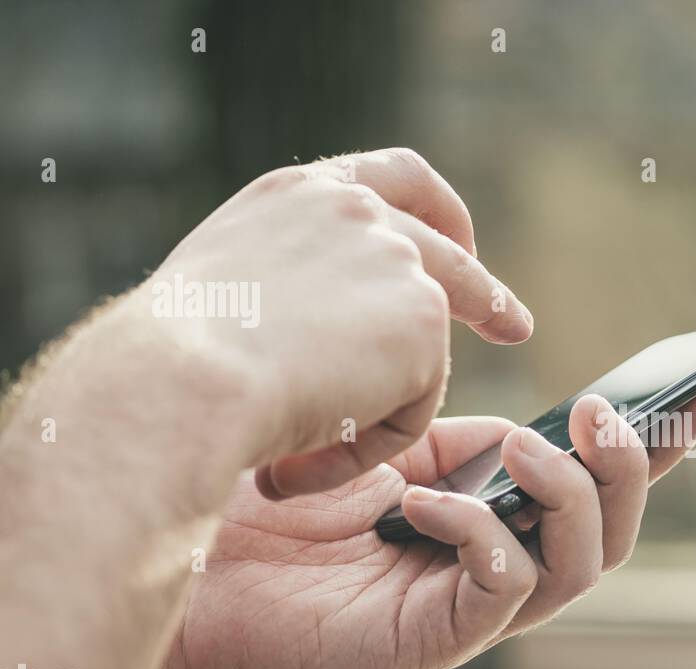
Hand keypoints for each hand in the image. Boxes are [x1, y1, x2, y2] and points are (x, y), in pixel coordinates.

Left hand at [134, 391, 695, 668]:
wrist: (199, 560)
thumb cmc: (290, 501)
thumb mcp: (399, 446)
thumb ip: (470, 437)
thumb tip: (542, 425)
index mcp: (504, 515)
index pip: (603, 485)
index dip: (660, 446)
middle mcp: (505, 563)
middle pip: (616, 532)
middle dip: (633, 469)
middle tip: (604, 413)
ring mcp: (475, 606)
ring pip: (584, 566)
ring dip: (573, 496)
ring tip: (531, 447)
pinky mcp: (439, 637)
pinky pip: (504, 587)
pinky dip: (482, 532)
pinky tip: (422, 501)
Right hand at [145, 146, 531, 497]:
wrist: (180, 378)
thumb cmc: (172, 358)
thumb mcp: (228, 293)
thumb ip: (289, 290)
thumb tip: (327, 337)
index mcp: (300, 194)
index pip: (395, 178)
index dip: (440, 214)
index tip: (464, 247)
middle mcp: (358, 210)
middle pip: (446, 248)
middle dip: (485, 294)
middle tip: (511, 325)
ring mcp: (399, 260)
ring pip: (421, 351)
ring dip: (379, 409)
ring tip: (296, 451)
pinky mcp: (425, 320)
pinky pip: (416, 405)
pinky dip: (371, 442)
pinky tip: (308, 451)